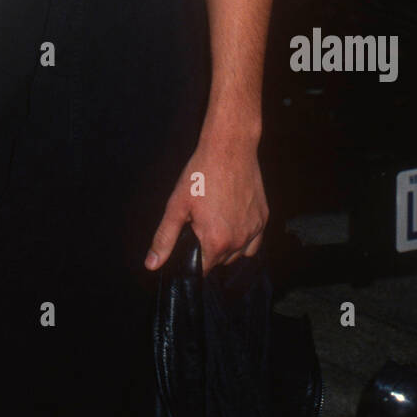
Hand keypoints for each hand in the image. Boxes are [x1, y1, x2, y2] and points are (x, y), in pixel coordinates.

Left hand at [144, 133, 267, 274]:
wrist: (229, 148)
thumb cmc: (201, 174)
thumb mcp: (177, 205)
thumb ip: (165, 238)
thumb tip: (151, 265)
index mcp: (216, 242)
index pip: (203, 269)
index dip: (192, 260)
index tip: (188, 243)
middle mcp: (239, 241)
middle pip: (221, 261)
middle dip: (208, 250)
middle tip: (199, 224)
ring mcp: (255, 230)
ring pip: (239, 253)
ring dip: (227, 247)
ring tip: (215, 222)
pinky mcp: (264, 218)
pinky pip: (255, 241)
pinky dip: (245, 238)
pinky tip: (233, 221)